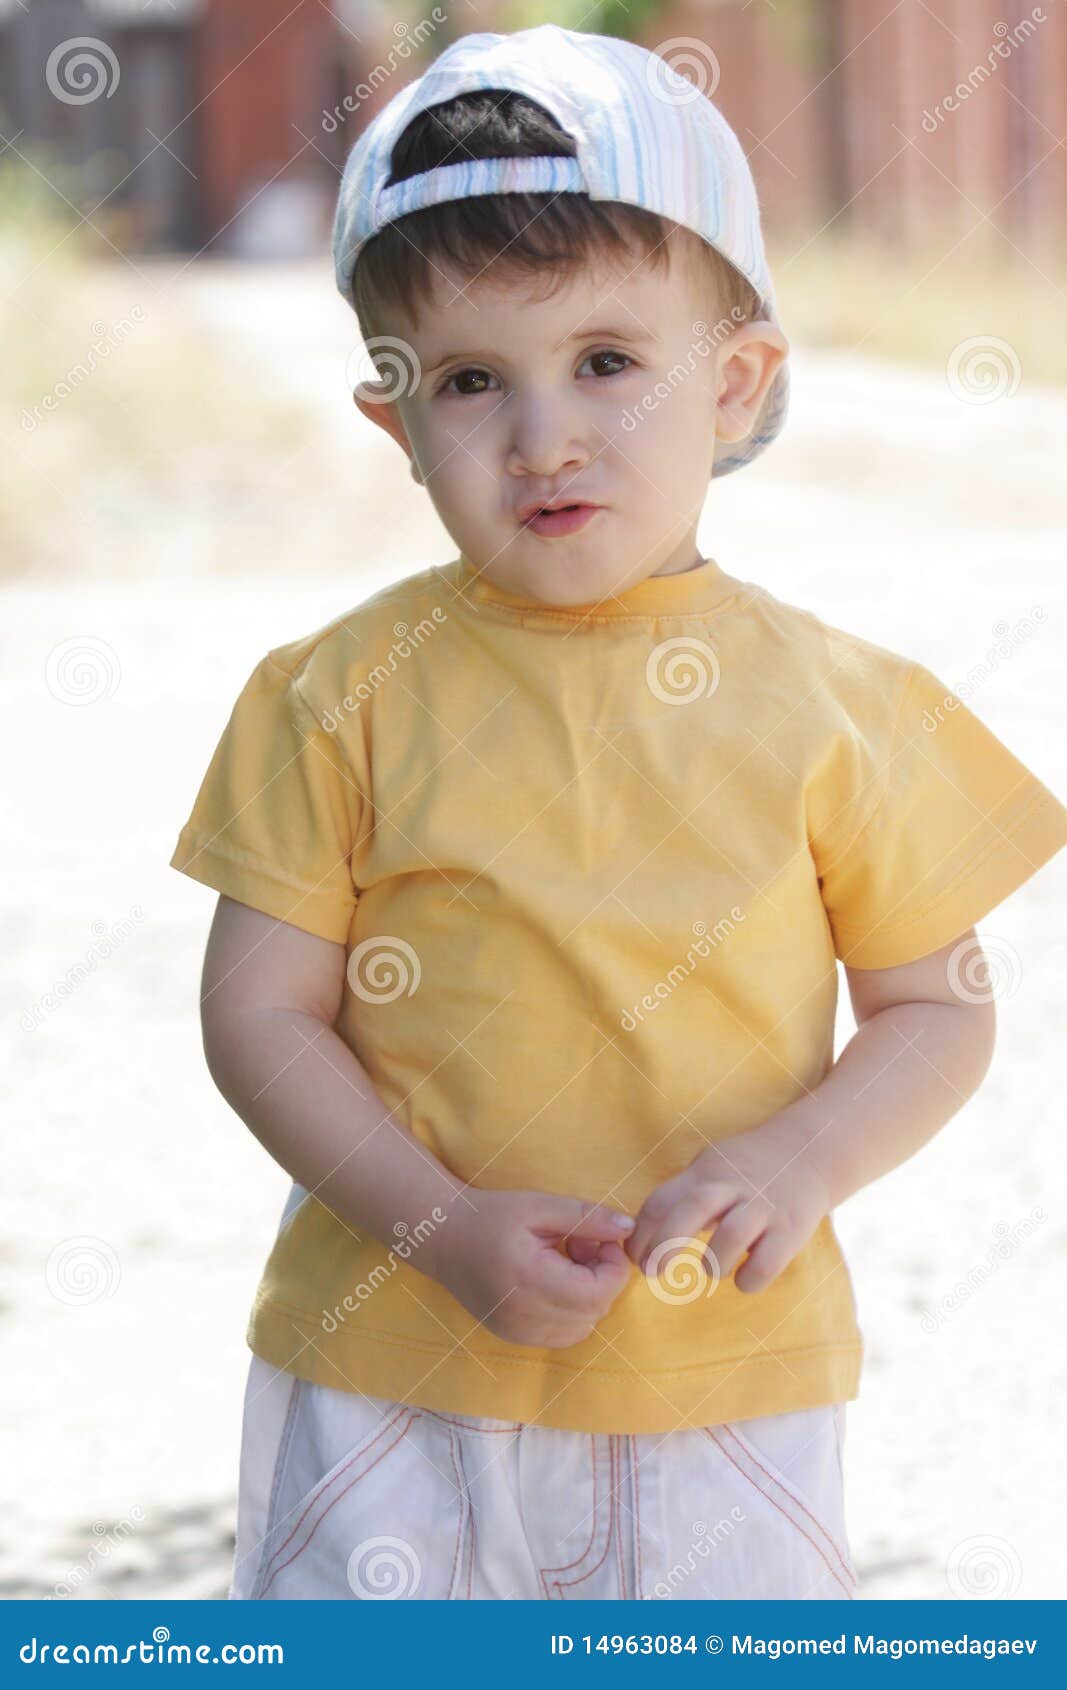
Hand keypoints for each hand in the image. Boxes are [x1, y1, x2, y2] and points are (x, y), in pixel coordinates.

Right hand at [430, 1188, 636, 1348]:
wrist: (443, 1238)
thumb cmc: (492, 1216)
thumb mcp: (539, 1206)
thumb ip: (587, 1217)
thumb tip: (629, 1229)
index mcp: (530, 1280)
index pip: (600, 1292)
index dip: (613, 1265)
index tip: (599, 1237)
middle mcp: (524, 1315)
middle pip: (595, 1310)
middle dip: (601, 1277)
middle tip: (579, 1243)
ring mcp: (517, 1332)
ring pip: (583, 1327)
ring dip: (588, 1296)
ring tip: (564, 1262)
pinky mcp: (514, 1338)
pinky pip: (563, 1335)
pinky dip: (571, 1311)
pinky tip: (553, 1282)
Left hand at [623, 1125, 831, 1294]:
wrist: (809, 1154)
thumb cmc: (746, 1169)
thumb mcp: (710, 1168)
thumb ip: (680, 1195)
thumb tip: (639, 1234)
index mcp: (706, 1172)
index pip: (663, 1198)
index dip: (640, 1233)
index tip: (634, 1257)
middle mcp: (734, 1185)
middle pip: (692, 1209)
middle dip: (665, 1244)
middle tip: (653, 1271)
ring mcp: (765, 1207)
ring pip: (732, 1235)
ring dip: (713, 1263)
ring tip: (711, 1269)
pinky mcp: (791, 1230)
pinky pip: (766, 1263)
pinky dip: (749, 1279)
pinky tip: (744, 1278)